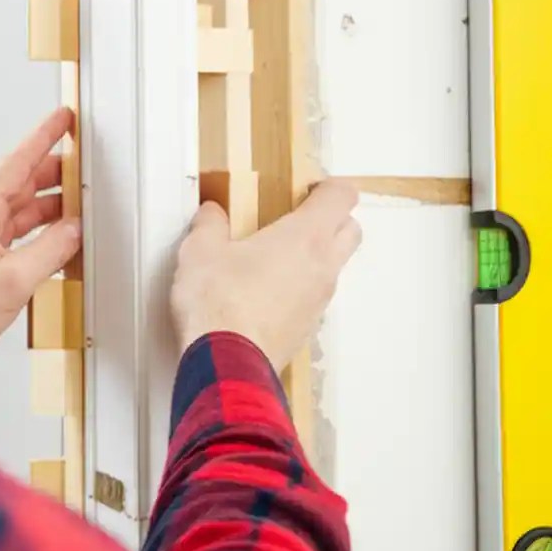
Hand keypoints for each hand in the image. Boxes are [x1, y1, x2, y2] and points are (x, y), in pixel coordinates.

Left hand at [0, 108, 82, 390]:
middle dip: (53, 174)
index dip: (43, 138)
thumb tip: (72, 231)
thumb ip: (49, 252)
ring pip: (20, 217)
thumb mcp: (12, 280)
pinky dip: (39, 241)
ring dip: (49, 210)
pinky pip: (16, 243)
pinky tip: (55, 248)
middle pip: (21, 188)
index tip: (61, 120)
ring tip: (77, 206)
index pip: (17, 163)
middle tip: (81, 166)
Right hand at [171, 179, 361, 369]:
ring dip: (315, 256)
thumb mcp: (200, 251)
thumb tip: (212, 213)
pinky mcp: (308, 327)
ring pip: (334, 266)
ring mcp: (320, 300)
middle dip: (332, 219)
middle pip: (351, 230)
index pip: (343, 196)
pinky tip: (265, 292)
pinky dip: (300, 287)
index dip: (329, 187)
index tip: (306, 188)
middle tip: (296, 218)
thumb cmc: (219, 302)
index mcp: (305, 236)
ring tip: (273, 257)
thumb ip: (209, 224)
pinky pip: (315, 296)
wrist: (226, 363)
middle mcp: (323, 266)